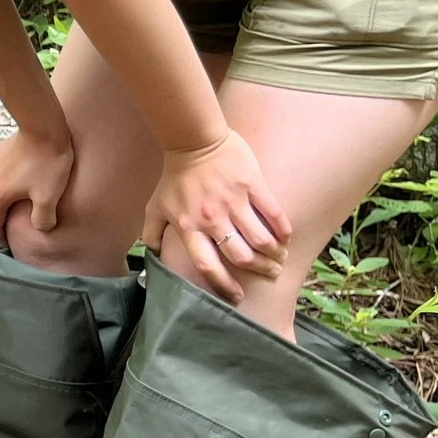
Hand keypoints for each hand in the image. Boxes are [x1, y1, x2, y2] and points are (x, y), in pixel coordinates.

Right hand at [0, 126, 75, 244]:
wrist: (44, 127)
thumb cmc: (47, 164)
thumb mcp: (49, 197)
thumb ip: (43, 219)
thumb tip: (40, 228)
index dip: (0, 236)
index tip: (8, 242)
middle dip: (8, 213)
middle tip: (23, 218)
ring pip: (2, 185)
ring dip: (12, 192)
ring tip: (29, 193)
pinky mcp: (3, 150)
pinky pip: (7, 169)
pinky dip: (15, 176)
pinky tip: (29, 172)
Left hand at [143, 128, 292, 302]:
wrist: (193, 140)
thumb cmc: (174, 177)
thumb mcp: (155, 207)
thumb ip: (151, 233)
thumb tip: (152, 256)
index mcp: (189, 227)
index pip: (207, 265)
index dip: (223, 285)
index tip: (236, 296)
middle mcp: (212, 219)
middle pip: (240, 256)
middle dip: (258, 270)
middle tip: (269, 274)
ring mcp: (233, 202)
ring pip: (260, 239)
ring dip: (273, 254)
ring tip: (279, 258)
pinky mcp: (252, 186)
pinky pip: (273, 213)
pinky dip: (282, 230)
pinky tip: (285, 238)